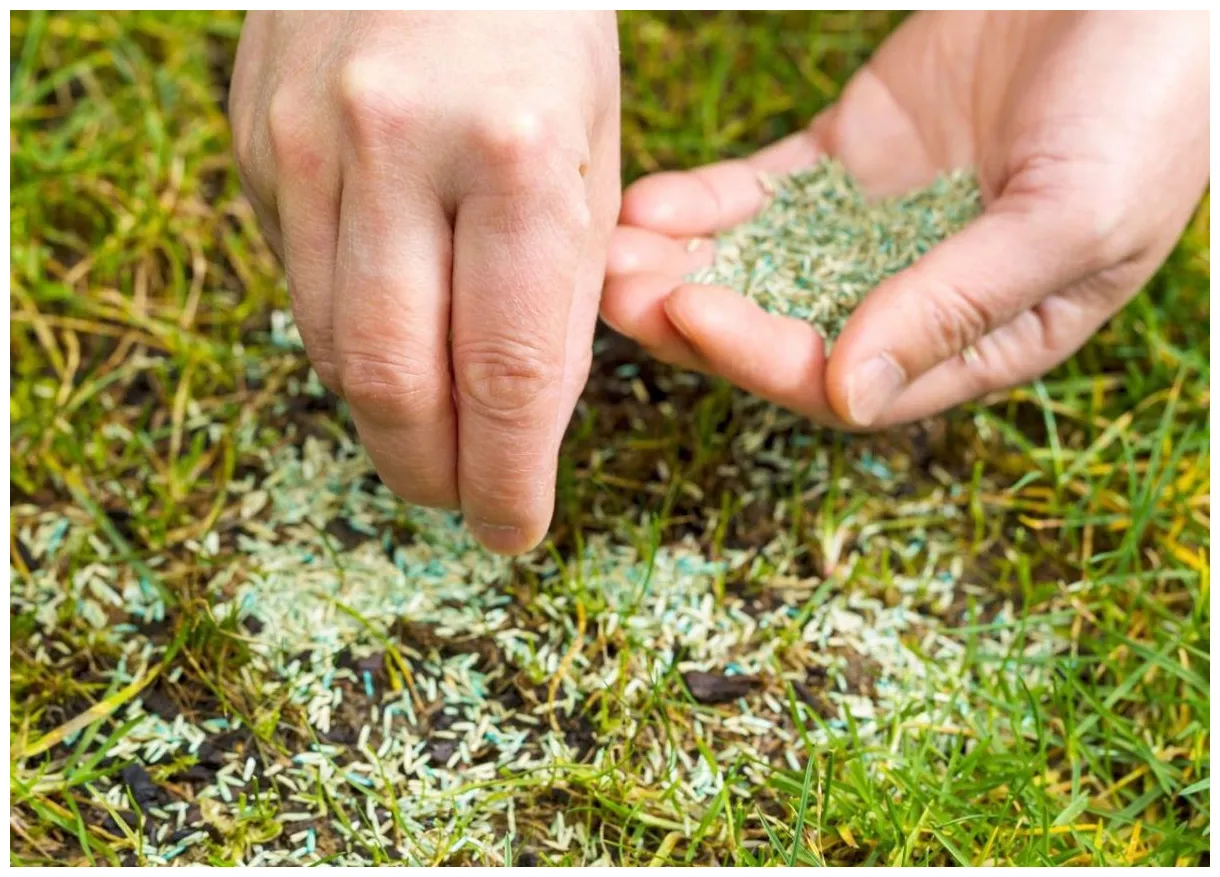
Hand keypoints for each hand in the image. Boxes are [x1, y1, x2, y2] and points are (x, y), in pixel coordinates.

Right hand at [230, 12, 620, 552]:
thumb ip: (559, 288)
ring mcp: (302, 143)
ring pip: (332, 346)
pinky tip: (392, 330)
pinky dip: (350, 333)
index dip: (507, 478)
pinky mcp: (253, 141)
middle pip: (394, 383)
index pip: (504, 375)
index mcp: (512, 154)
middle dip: (432, 470)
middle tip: (463, 500)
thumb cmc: (541, 23)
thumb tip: (520, 422)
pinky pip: (297, 280)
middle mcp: (392, 151)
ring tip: (433, 432)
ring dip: (387, 415)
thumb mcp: (594, 145)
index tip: (514, 529)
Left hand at [603, 12, 1207, 428]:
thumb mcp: (1074, 217)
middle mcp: (916, 295)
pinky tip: (653, 202)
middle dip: (697, 320)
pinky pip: (764, 192)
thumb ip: (960, 305)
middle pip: (785, 331)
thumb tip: (850, 394)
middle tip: (614, 293)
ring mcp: (876, 226)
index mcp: (980, 337)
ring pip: (762, 267)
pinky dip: (709, 201)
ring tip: (613, 251)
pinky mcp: (849, 157)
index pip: (850, 377)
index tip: (693, 314)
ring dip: (685, 266)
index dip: (765, 356)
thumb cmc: (1150, 106)